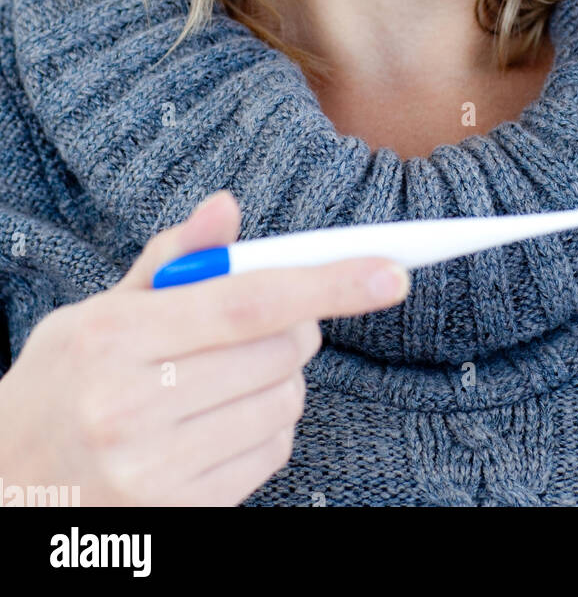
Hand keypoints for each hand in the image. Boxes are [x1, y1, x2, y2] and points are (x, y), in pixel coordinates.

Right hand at [0, 190, 409, 505]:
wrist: (6, 490)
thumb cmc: (58, 387)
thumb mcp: (94, 313)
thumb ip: (169, 259)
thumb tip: (227, 208)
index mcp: (113, 340)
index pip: (244, 301)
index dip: (326, 283)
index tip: (391, 272)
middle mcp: (132, 408)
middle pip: (277, 352)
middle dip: (297, 324)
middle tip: (272, 319)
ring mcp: (154, 472)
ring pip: (284, 403)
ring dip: (283, 378)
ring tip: (233, 373)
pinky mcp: (180, 516)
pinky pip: (271, 454)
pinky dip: (269, 426)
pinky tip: (224, 419)